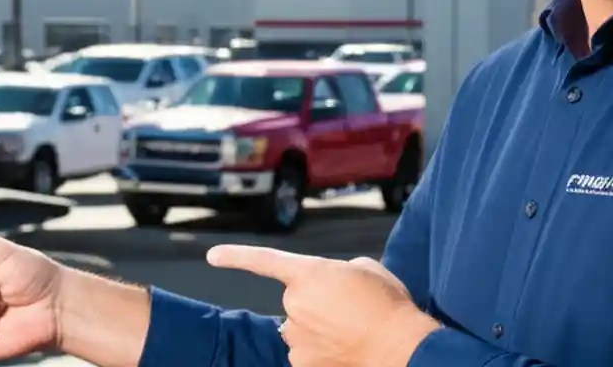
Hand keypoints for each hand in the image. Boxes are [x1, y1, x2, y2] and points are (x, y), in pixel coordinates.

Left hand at [208, 245, 439, 366]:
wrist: (400, 347)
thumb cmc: (388, 305)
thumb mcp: (366, 269)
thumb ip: (339, 271)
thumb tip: (334, 282)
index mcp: (310, 274)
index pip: (265, 262)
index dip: (237, 257)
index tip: (212, 256)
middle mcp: (295, 305)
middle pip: (296, 302)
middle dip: (314, 305)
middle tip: (348, 310)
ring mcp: (296, 338)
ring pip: (300, 331)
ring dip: (317, 330)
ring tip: (350, 331)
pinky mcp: (302, 365)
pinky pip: (306, 354)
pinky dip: (321, 353)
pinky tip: (344, 350)